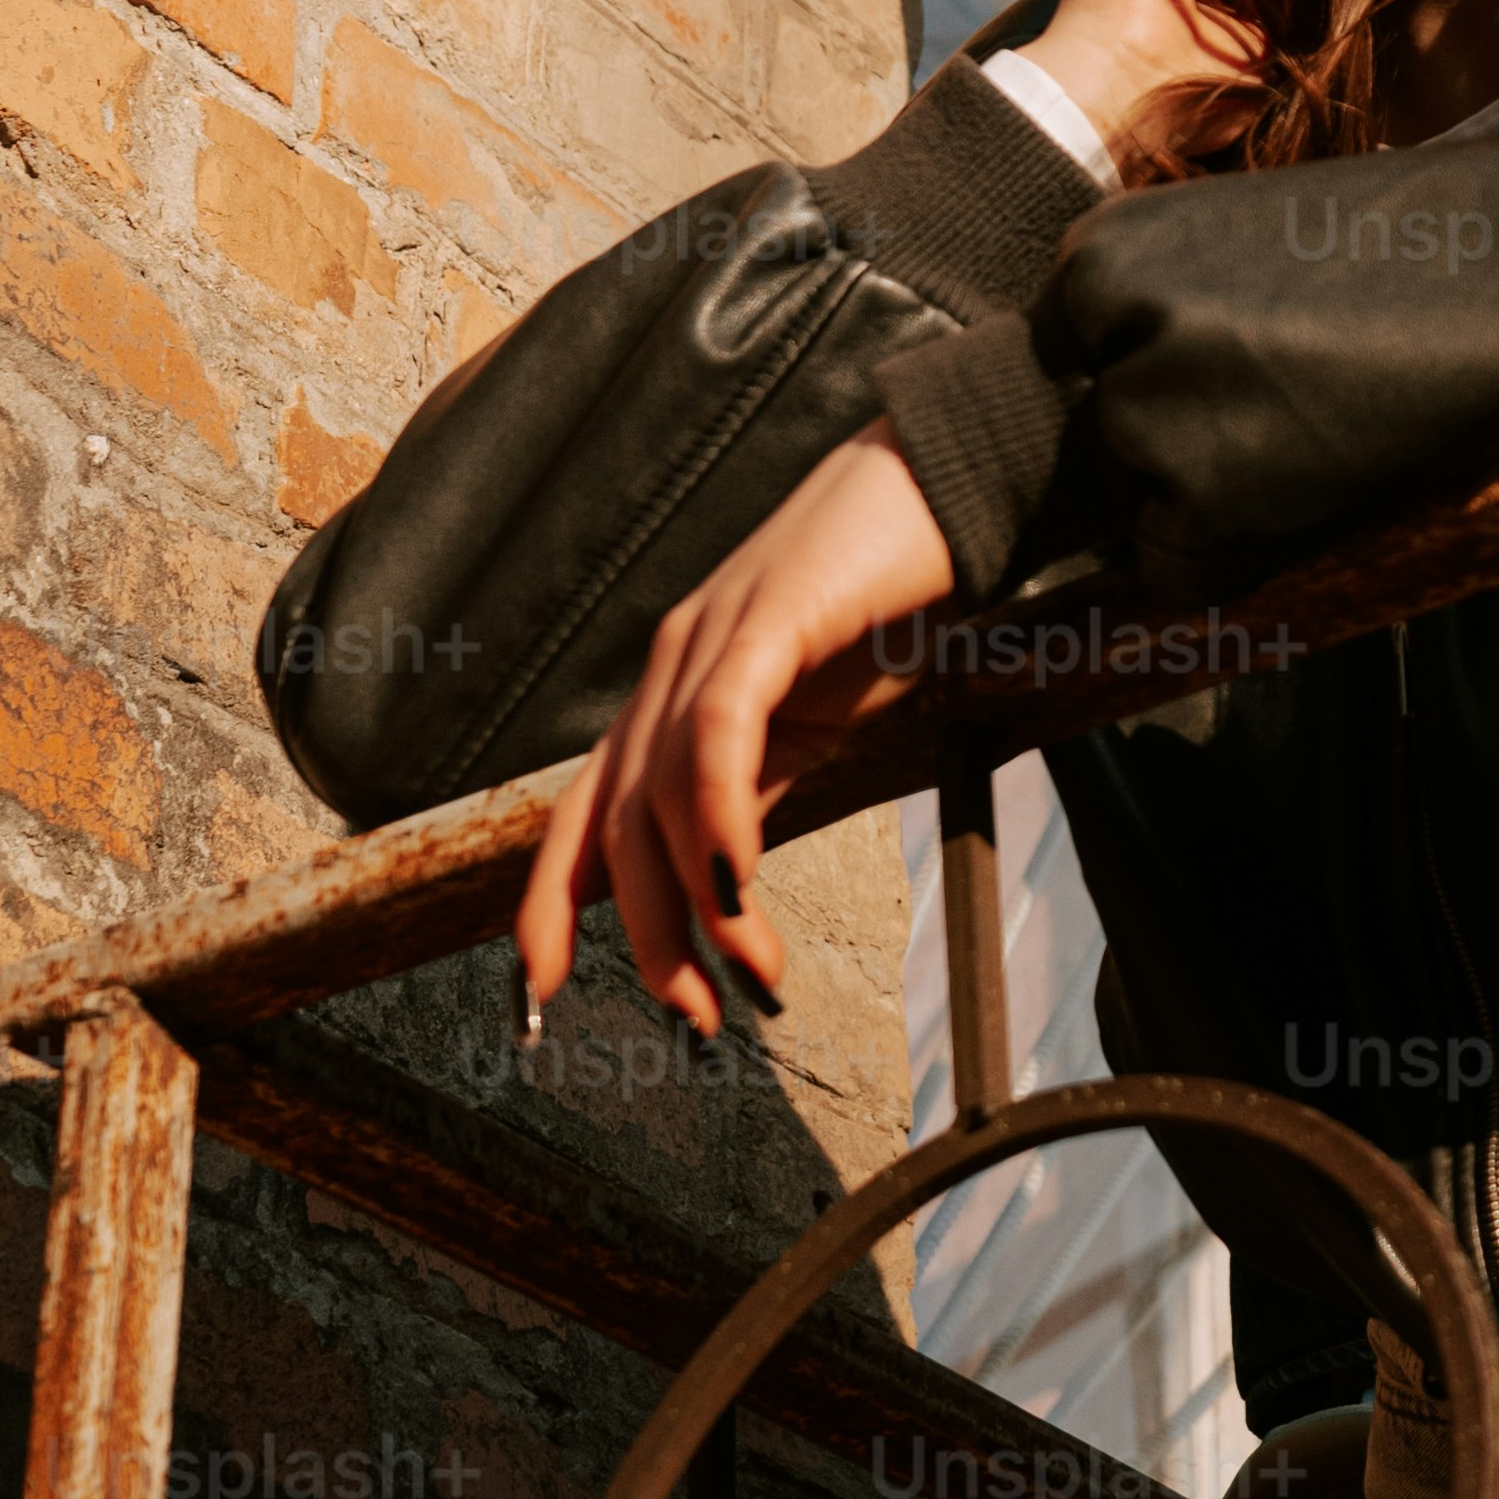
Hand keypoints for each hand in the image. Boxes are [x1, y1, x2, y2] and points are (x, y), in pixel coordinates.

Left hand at [516, 427, 952, 1041]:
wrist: (960, 476)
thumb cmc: (899, 595)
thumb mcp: (819, 715)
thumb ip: (762, 782)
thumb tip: (725, 882)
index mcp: (679, 692)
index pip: (586, 814)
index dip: (550, 909)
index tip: (538, 1004)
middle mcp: (673, 665)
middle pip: (616, 825)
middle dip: (644, 940)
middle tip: (695, 1022)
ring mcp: (710, 636)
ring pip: (660, 797)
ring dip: (700, 907)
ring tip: (747, 980)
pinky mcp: (765, 617)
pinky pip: (715, 735)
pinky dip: (715, 818)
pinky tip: (737, 885)